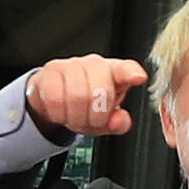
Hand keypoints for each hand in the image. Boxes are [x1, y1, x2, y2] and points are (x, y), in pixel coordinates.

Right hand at [25, 55, 146, 137]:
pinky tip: (61, 112)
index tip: (138, 78)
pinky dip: (58, 114)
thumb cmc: (85, 107)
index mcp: (115, 73)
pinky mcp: (50, 71)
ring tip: (75, 117)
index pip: (126, 70)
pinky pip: (54, 98)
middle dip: (95, 117)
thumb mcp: (106, 120)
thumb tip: (119, 121)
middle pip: (99, 92)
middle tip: (90, 121)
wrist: (54, 101)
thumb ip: (118, 123)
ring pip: (76, 96)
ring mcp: (71, 65)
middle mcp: (94, 64)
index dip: (132, 74)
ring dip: (75, 118)